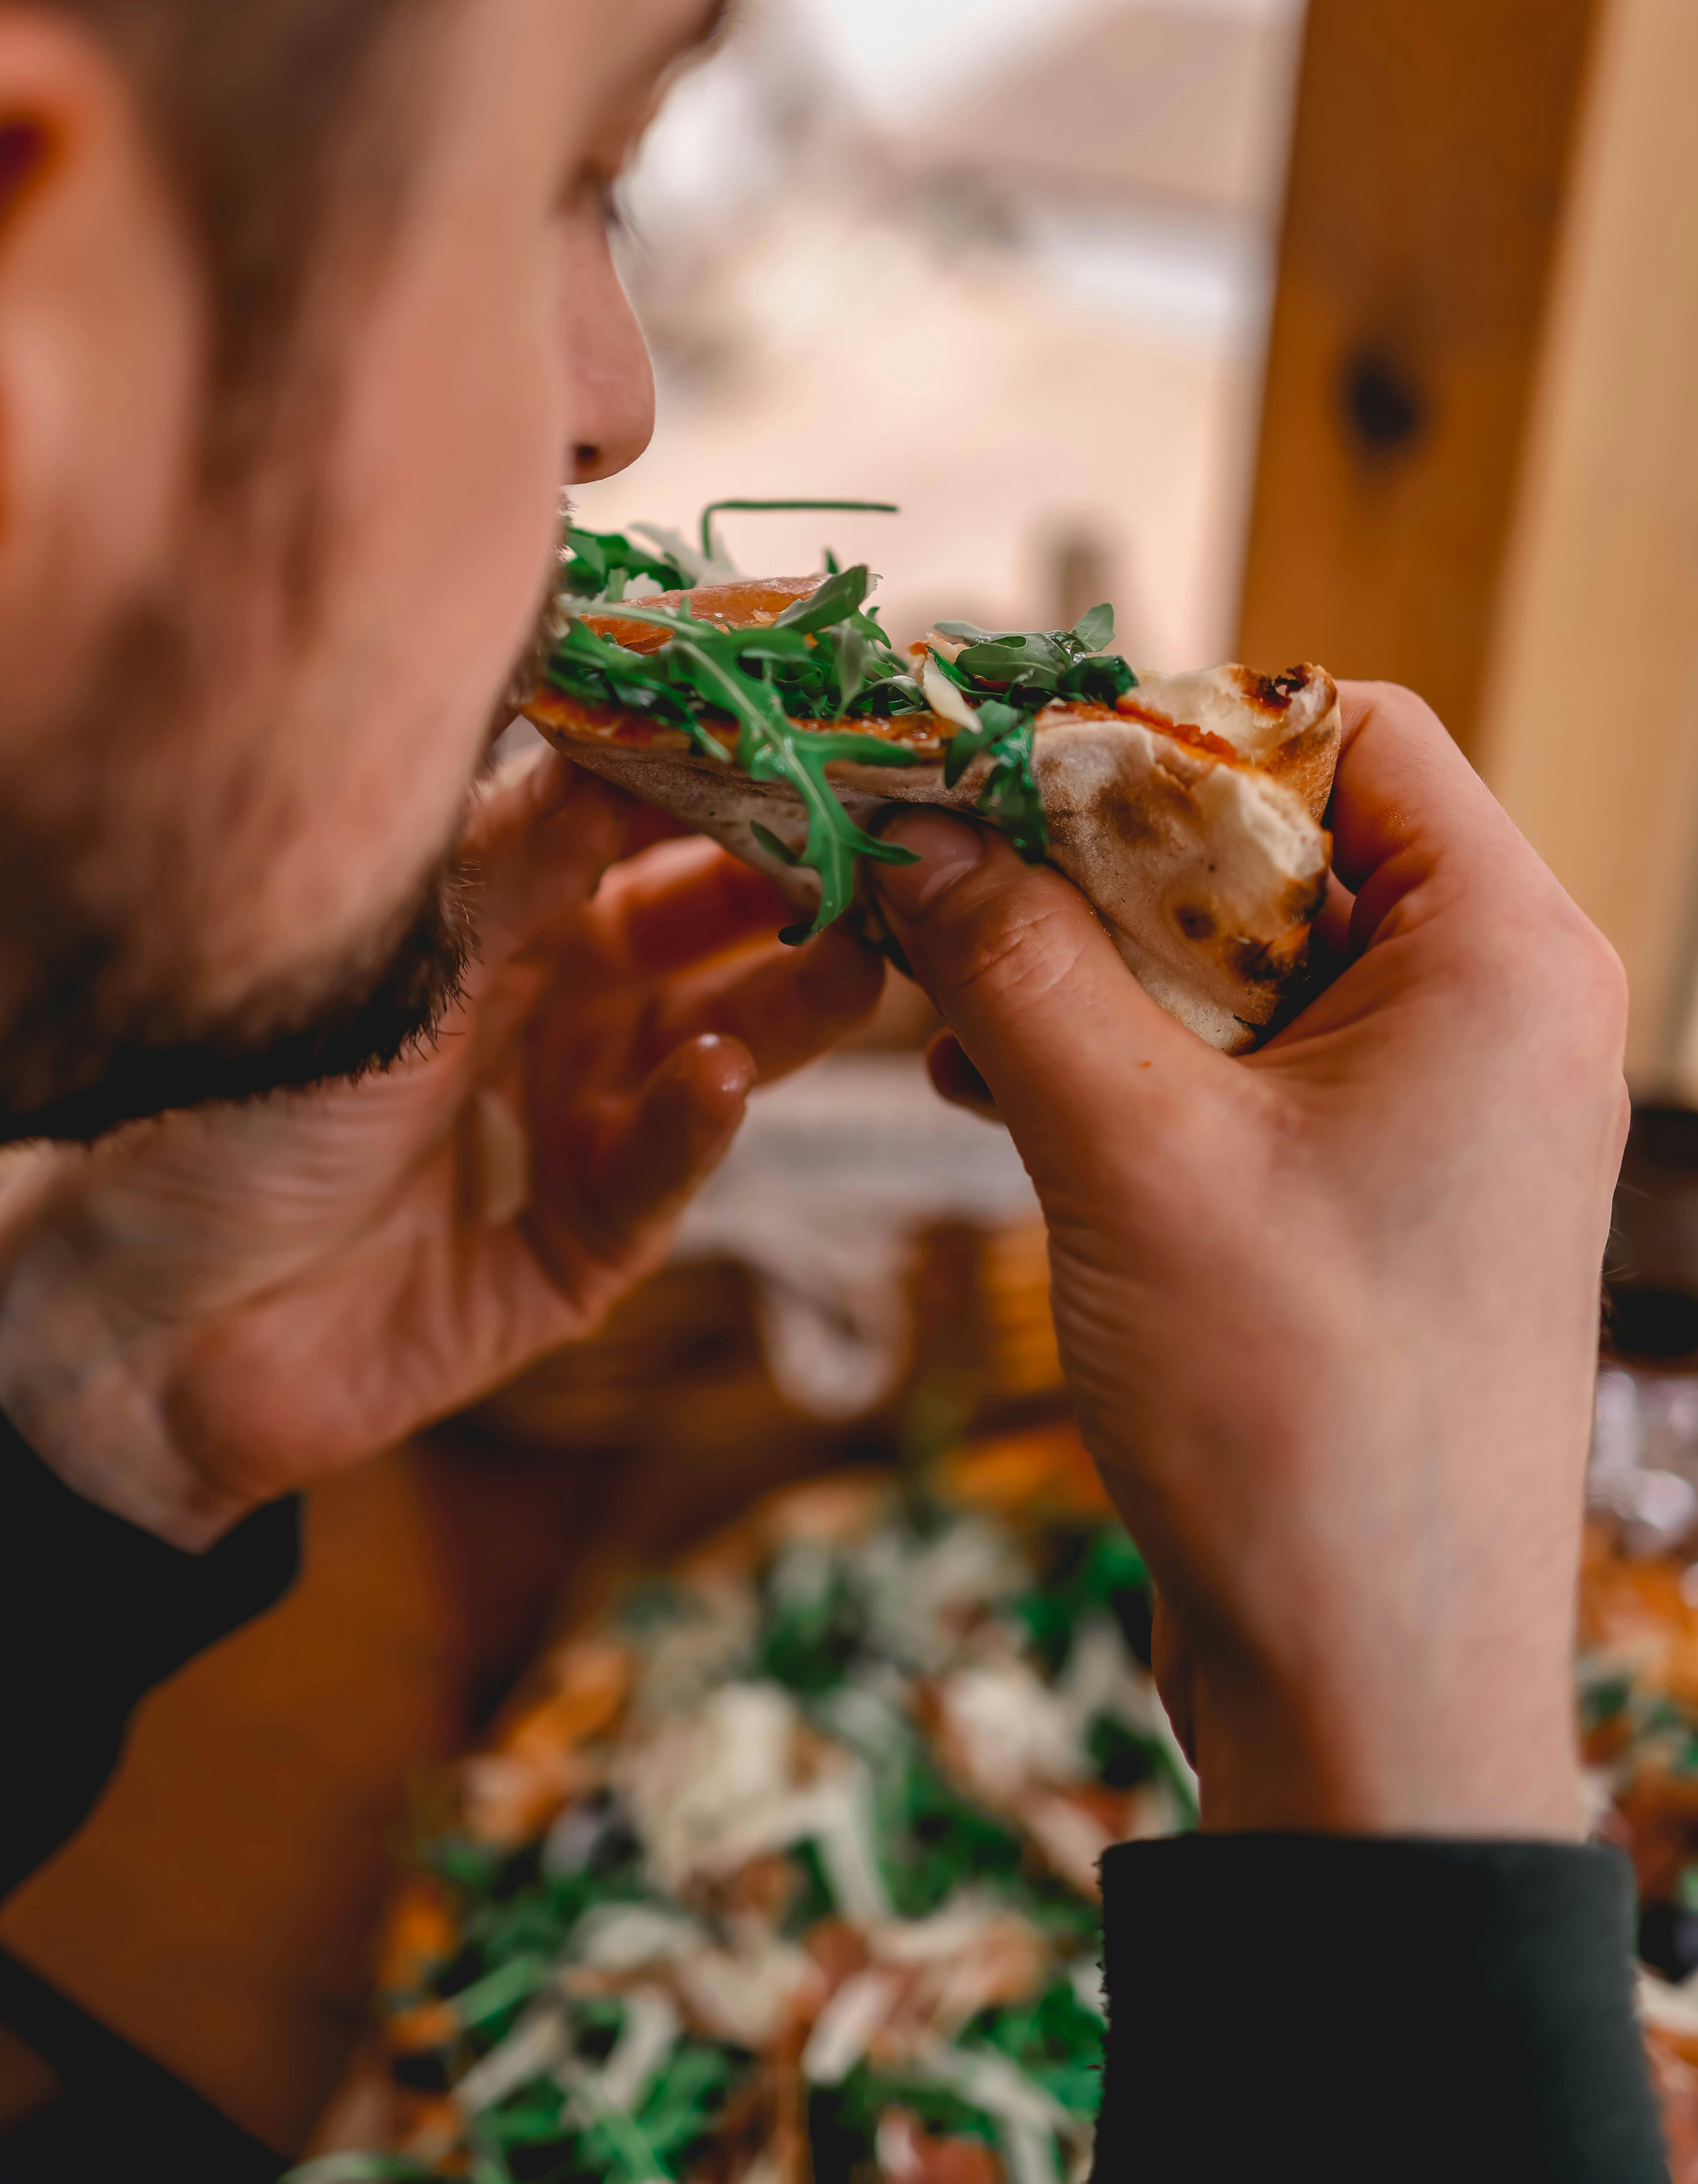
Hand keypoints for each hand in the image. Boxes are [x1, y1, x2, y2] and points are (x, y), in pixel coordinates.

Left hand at [0, 753, 881, 1548]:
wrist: (148, 1321)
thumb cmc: (234, 1112)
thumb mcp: (381, 962)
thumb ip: (512, 863)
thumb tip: (620, 725)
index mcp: (507, 919)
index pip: (639, 824)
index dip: (719, 777)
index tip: (807, 727)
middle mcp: (559, 1007)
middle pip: (705, 928)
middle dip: (789, 883)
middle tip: (880, 842)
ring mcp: (582, 1125)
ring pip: (718, 1043)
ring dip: (788, 1000)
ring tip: (854, 957)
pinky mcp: (582, 1246)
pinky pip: (653, 1173)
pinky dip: (690, 1126)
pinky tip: (724, 1075)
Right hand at [875, 685, 1625, 1838]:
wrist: (1371, 1685)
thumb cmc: (1296, 1416)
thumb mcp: (1130, 1153)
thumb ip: (1017, 964)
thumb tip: (910, 823)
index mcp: (1498, 956)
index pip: (1348, 731)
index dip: (1172, 724)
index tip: (1006, 760)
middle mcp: (1489, 1009)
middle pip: (1279, 835)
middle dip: (1095, 849)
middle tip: (937, 867)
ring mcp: (1432, 1102)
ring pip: (1236, 949)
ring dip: (1086, 956)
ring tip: (941, 986)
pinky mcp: (1366, 1185)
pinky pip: (1233, 1056)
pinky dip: (1116, 1048)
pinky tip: (986, 1076)